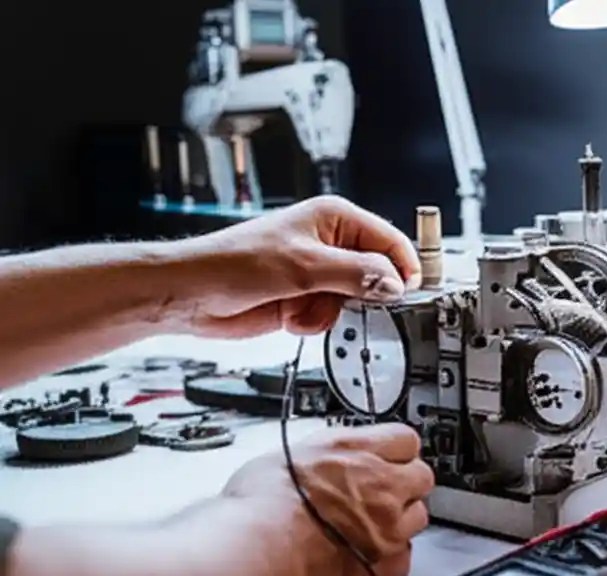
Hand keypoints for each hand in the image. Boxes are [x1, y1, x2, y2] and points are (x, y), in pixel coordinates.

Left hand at [176, 196, 421, 338]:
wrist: (193, 296)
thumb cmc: (234, 263)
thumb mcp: (304, 266)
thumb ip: (356, 274)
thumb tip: (395, 283)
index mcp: (335, 218)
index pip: (390, 241)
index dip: (402, 268)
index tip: (408, 293)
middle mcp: (331, 244)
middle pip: (377, 275)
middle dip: (358, 296)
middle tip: (340, 298)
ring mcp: (319, 273)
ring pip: (355, 302)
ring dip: (329, 312)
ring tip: (301, 304)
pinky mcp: (307, 298)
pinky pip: (331, 316)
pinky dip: (313, 321)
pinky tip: (289, 314)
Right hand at [221, 423, 434, 575]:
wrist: (258, 551)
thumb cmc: (260, 505)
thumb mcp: (288, 454)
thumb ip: (326, 455)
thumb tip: (329, 459)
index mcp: (358, 452)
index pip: (406, 440)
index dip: (396, 452)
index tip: (387, 459)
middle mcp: (382, 486)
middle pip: (421, 477)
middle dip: (404, 484)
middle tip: (380, 495)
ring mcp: (389, 528)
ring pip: (418, 518)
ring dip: (400, 521)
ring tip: (368, 529)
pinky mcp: (386, 567)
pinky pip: (403, 558)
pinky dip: (389, 559)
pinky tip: (364, 557)